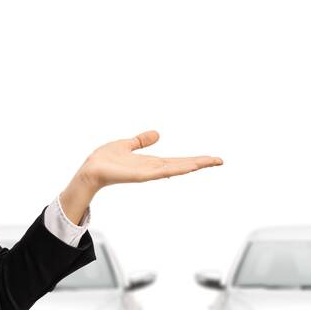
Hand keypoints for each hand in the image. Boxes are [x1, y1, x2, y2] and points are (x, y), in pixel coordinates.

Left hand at [81, 130, 223, 189]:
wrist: (90, 170)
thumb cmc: (104, 160)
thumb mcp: (126, 145)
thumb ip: (141, 140)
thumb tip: (158, 134)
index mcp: (151, 163)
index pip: (178, 161)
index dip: (195, 159)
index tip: (213, 158)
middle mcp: (152, 169)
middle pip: (182, 165)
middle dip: (200, 163)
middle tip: (220, 161)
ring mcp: (147, 173)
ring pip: (175, 169)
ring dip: (192, 165)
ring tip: (210, 162)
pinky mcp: (139, 175)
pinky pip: (160, 172)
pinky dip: (174, 169)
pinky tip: (187, 167)